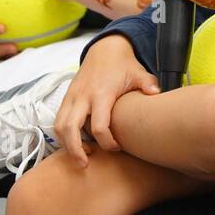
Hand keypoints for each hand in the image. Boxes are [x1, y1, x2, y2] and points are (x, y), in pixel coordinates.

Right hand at [52, 34, 158, 162]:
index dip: (107, 142)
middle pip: (69, 129)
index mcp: (101, 93)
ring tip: (82, 156)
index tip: (117, 147)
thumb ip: (148, 85)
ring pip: (58, 126)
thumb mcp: (139, 73)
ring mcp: (71, 97)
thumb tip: (156, 94)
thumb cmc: (123, 65)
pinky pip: (58, 120)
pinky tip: (77, 142)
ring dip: (66, 144)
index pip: (98, 126)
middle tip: (86, 165)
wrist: (105, 49)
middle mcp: (82, 96)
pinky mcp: (66, 98)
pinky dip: (63, 135)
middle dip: (75, 150)